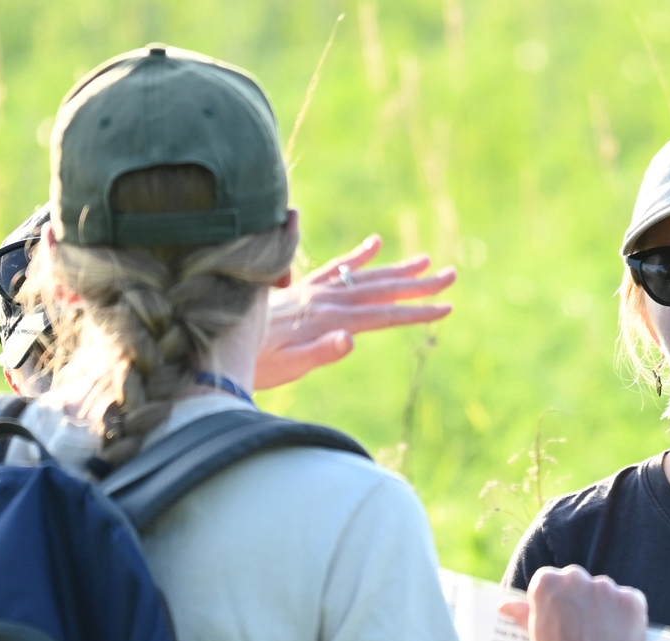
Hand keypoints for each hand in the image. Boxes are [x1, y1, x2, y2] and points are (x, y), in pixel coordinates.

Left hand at [257, 235, 456, 389]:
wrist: (218, 347)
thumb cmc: (256, 365)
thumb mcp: (288, 367)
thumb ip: (319, 352)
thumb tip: (350, 339)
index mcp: (327, 319)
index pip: (383, 314)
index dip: (416, 311)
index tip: (446, 307)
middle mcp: (324, 299)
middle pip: (381, 289)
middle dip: (419, 284)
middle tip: (451, 275)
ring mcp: (313, 291)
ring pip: (364, 277)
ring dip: (398, 270)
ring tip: (427, 261)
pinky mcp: (302, 289)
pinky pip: (336, 268)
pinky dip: (358, 257)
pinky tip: (375, 244)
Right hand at [500, 566, 646, 640]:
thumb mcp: (535, 634)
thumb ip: (522, 613)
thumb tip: (503, 604)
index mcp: (547, 581)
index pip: (555, 579)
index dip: (561, 602)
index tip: (564, 622)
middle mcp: (576, 577)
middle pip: (582, 581)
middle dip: (584, 601)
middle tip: (584, 631)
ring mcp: (606, 588)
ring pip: (608, 591)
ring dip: (608, 608)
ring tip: (603, 638)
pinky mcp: (631, 600)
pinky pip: (632, 601)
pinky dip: (629, 617)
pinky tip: (621, 637)